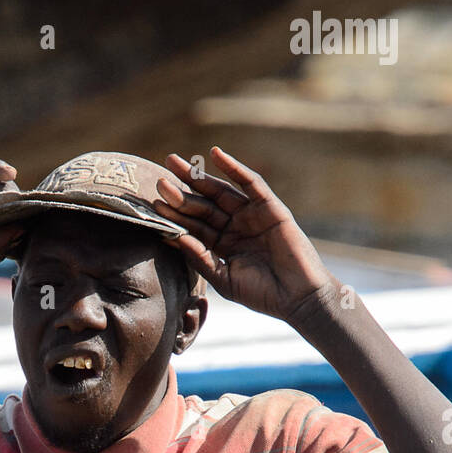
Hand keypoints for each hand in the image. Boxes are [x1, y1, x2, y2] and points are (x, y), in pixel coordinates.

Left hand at [154, 146, 336, 324]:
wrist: (298, 298)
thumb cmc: (262, 294)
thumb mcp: (223, 279)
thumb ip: (201, 259)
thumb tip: (177, 239)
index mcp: (221, 246)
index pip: (193, 227)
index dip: (174, 215)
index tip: (154, 204)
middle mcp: (234, 228)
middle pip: (202, 206)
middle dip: (180, 192)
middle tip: (158, 179)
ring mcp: (251, 216)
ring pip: (220, 192)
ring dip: (198, 177)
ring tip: (175, 163)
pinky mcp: (270, 207)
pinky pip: (250, 183)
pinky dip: (234, 167)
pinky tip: (215, 154)